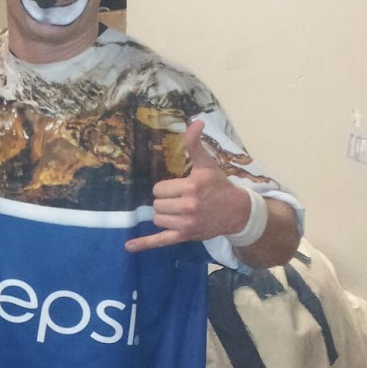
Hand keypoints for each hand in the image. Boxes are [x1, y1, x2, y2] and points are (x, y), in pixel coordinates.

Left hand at [125, 119, 250, 252]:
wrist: (237, 212)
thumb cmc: (219, 186)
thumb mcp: (207, 164)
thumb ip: (195, 144)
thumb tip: (195, 121)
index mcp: (191, 187)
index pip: (158, 189)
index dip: (166, 188)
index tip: (179, 189)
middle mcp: (188, 206)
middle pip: (156, 204)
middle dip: (165, 202)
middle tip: (180, 200)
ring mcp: (186, 224)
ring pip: (157, 219)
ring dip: (164, 216)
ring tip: (179, 212)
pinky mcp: (185, 237)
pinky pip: (161, 241)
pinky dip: (144, 243)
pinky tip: (129, 246)